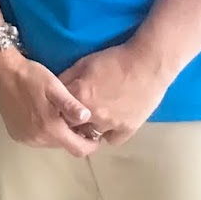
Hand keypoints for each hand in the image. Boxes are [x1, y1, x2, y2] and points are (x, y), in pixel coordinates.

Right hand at [0, 50, 101, 157]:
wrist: (1, 70)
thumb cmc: (31, 76)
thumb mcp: (54, 86)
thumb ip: (71, 105)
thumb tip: (87, 118)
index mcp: (50, 129)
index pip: (79, 149)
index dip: (91, 144)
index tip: (95, 132)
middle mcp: (37, 140)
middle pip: (64, 145)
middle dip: (73, 135)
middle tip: (74, 116)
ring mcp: (25, 138)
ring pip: (50, 142)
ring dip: (57, 132)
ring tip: (57, 113)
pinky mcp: (15, 134)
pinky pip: (37, 139)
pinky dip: (43, 131)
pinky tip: (41, 114)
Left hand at [58, 42, 172, 143]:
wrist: (147, 64)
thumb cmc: (113, 59)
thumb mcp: (83, 63)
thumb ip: (67, 78)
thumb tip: (53, 89)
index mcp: (79, 96)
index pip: (57, 111)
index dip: (57, 110)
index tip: (58, 108)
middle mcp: (92, 114)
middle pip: (73, 127)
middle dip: (71, 122)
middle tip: (74, 115)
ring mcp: (111, 124)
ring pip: (91, 136)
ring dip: (89, 129)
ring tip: (92, 118)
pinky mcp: (128, 129)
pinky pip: (112, 140)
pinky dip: (109, 134)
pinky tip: (109, 124)